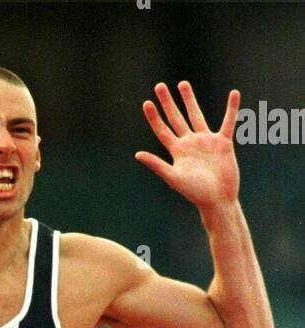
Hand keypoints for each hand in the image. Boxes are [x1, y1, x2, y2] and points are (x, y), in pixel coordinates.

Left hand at [135, 81, 240, 210]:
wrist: (218, 200)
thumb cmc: (196, 193)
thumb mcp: (174, 178)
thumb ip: (157, 165)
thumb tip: (137, 154)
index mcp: (178, 152)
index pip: (163, 130)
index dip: (154, 117)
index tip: (147, 102)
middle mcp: (190, 144)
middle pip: (176, 118)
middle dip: (168, 102)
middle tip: (159, 86)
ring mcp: (206, 142)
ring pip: (196, 115)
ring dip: (189, 100)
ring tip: (182, 84)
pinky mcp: (223, 143)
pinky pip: (228, 121)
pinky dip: (232, 108)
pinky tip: (234, 94)